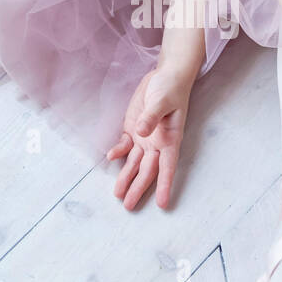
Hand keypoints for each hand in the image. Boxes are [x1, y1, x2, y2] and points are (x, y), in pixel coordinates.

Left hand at [106, 62, 193, 209]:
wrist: (165, 75)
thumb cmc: (170, 88)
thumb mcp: (162, 101)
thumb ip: (151, 117)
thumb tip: (141, 133)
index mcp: (170, 139)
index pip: (167, 167)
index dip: (164, 185)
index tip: (162, 203)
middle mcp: (158, 143)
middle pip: (147, 170)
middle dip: (138, 188)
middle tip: (128, 206)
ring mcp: (145, 137)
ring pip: (135, 163)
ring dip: (126, 177)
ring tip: (118, 195)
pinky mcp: (133, 129)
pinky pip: (126, 146)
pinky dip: (119, 152)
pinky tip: (111, 158)